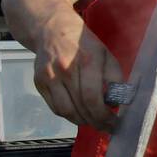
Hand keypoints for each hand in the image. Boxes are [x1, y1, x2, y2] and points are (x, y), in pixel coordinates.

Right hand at [33, 8, 123, 131]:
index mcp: (87, 61)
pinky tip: (79, 114)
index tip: (114, 123)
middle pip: (80, 108)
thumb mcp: (106, 54)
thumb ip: (114, 78)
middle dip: (96, 122)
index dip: (104, 116)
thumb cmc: (83, 43)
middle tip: (106, 127)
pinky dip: (68, 115)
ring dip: (82, 122)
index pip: (93, 98)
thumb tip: (118, 102)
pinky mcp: (39, 82)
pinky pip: (55, 107)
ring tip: (93, 122)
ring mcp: (49, 76)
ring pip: (66, 111)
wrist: (51, 29)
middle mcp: (65, 69)